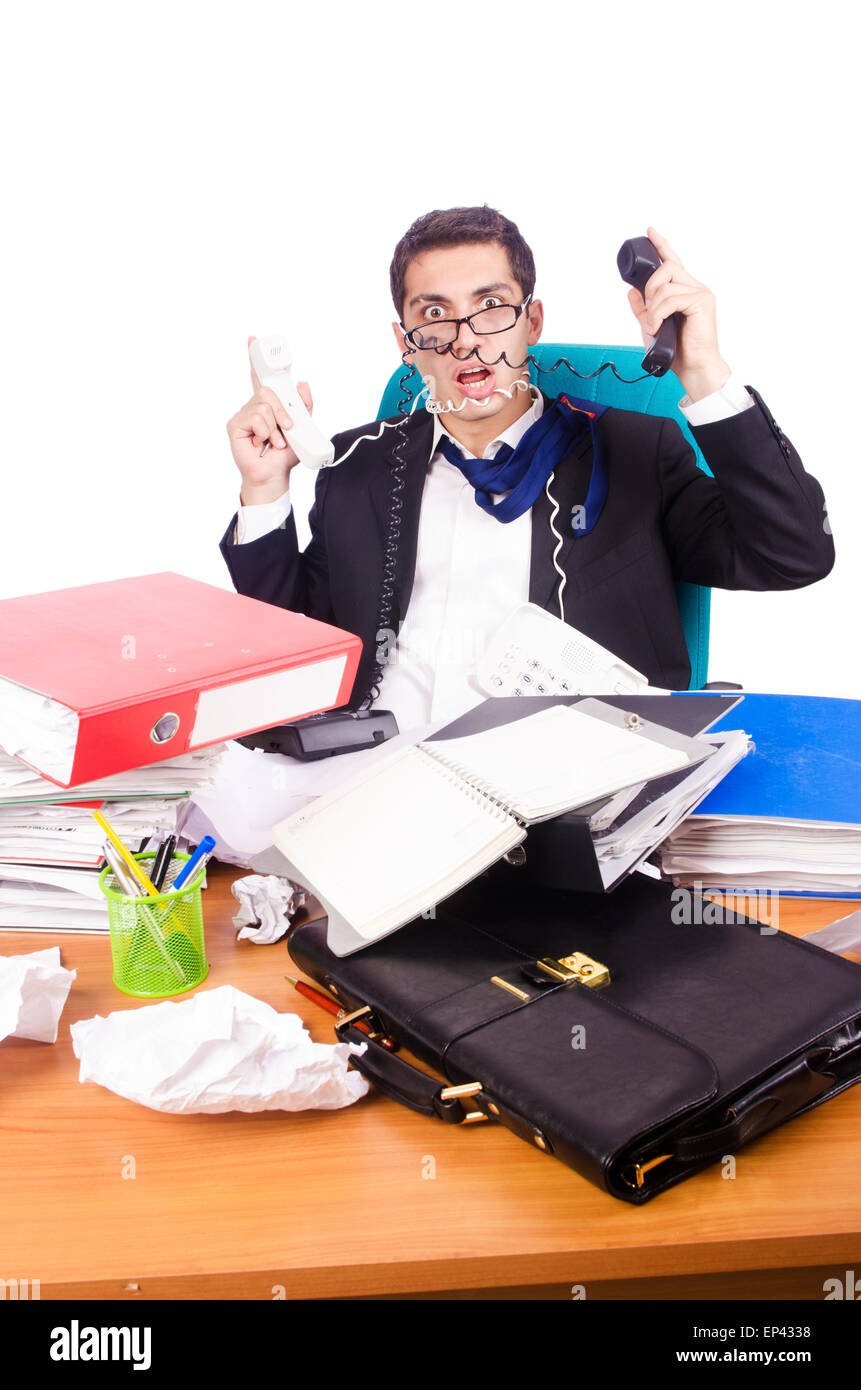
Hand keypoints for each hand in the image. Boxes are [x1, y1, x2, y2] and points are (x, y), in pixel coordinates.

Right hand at [226, 335, 313, 503]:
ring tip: (275, 441)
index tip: (252, 339)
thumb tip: (303, 384)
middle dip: (282, 408)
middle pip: (267, 390)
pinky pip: (256, 416)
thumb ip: (304, 406)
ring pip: (263, 404)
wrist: (275, 475)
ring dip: (276, 424)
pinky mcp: (235, 425)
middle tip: (288, 426)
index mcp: (267, 406)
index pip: (260, 378)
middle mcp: (253, 407)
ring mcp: (243, 415)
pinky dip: (266, 431)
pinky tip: (263, 442)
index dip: (255, 359)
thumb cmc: (285, 455)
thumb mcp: (302, 428)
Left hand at [626, 227, 730, 401]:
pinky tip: (656, 326)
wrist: (695, 368)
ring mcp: (701, 293)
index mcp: (685, 291)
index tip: (650, 231)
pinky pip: (671, 298)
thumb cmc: (678, 351)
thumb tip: (631, 291)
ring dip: (653, 305)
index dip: (661, 245)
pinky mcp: (702, 302)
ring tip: (653, 325)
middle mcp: (695, 288)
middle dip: (651, 286)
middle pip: (667, 266)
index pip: (673, 261)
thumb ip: (642, 309)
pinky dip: (658, 313)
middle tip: (648, 310)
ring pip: (667, 283)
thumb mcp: (651, 327)